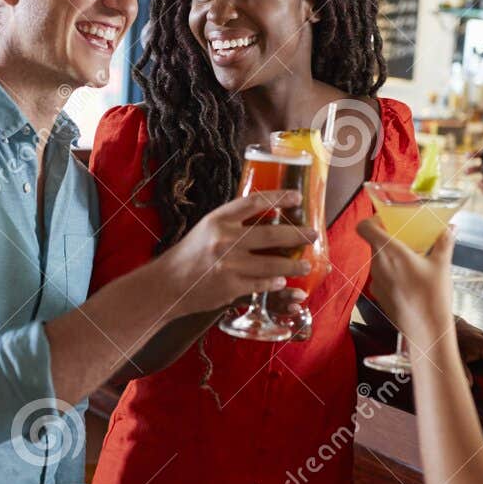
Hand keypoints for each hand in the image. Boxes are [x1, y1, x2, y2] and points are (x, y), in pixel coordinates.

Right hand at [157, 190, 316, 313]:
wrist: (168, 284)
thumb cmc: (191, 254)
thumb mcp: (208, 228)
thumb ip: (235, 222)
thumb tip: (271, 213)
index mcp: (218, 219)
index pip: (254, 202)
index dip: (279, 197)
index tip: (298, 196)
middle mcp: (224, 239)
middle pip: (271, 234)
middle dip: (298, 234)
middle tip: (314, 234)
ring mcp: (228, 264)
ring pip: (272, 263)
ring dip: (293, 264)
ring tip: (305, 264)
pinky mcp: (229, 286)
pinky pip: (261, 283)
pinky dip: (274, 282)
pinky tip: (282, 281)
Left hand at [356, 215, 455, 344]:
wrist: (426, 331)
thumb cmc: (433, 296)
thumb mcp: (442, 265)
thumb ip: (444, 242)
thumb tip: (451, 228)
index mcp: (389, 252)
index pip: (364, 227)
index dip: (373, 220)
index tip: (388, 220)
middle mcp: (377, 265)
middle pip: (374, 243)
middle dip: (390, 238)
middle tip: (409, 238)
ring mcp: (376, 282)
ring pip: (379, 260)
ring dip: (392, 256)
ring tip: (414, 259)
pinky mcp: (379, 296)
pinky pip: (382, 276)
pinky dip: (392, 272)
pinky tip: (411, 279)